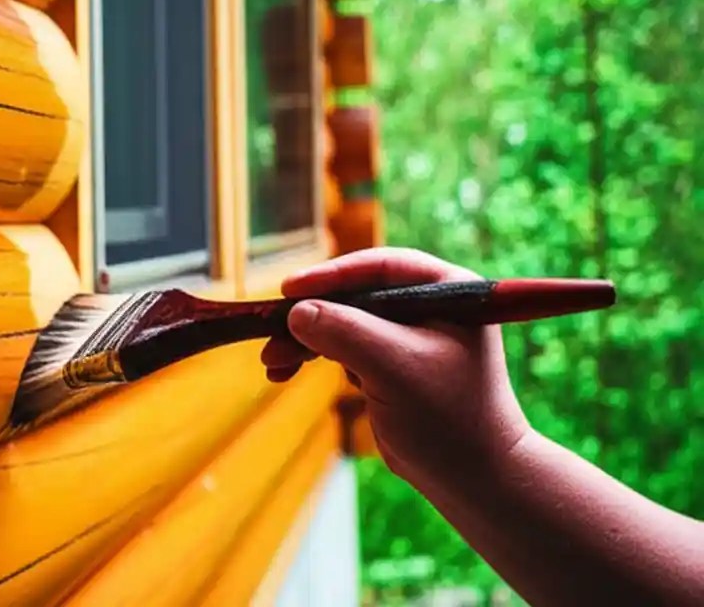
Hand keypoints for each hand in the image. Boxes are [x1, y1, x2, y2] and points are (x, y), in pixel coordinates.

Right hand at [262, 248, 530, 489]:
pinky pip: (344, 351)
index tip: (288, 288)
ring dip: (306, 340)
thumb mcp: (393, 366)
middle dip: (312, 315)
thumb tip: (296, 312)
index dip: (332, 275)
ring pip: (344, 324)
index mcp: (447, 290)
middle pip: (356, 296)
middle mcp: (428, 307)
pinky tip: (286, 372)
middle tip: (271, 332)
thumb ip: (344, 332)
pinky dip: (315, 358)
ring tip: (273, 362)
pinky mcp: (391, 367)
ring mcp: (408, 338)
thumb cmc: (448, 416)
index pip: (381, 267)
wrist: (474, 478)